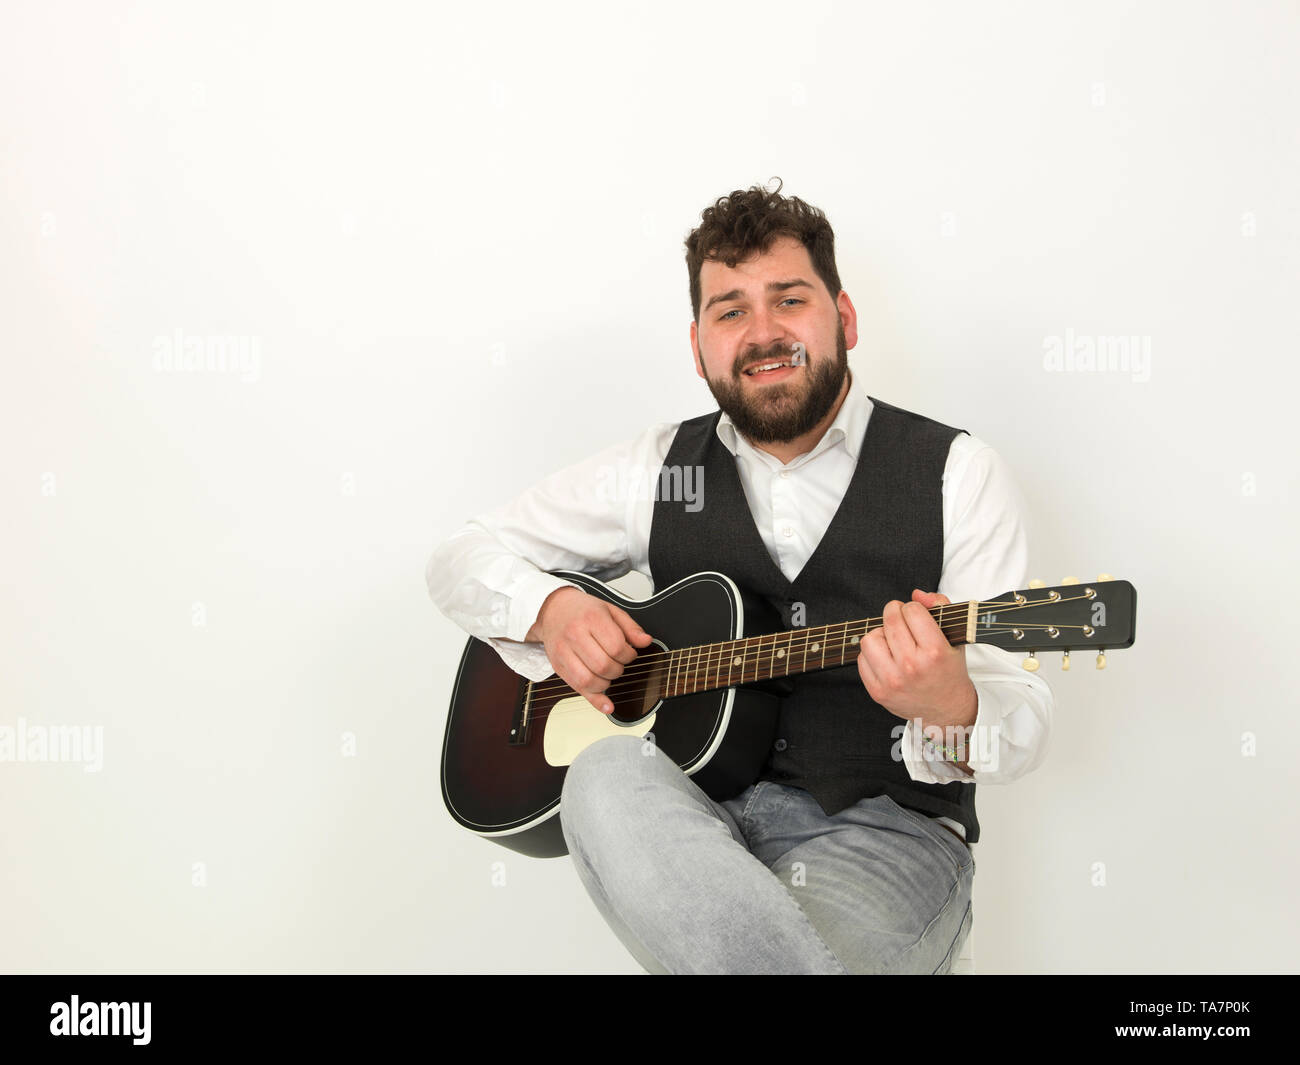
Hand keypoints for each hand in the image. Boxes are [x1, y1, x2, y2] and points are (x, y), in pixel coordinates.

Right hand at [527, 586, 653, 714]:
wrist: (554, 610)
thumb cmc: (583, 610)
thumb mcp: (611, 610)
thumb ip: (630, 627)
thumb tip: (645, 641)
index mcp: (591, 618)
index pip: (616, 647)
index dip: (629, 655)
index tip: (629, 654)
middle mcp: (575, 635)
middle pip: (603, 665)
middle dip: (618, 670)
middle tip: (619, 663)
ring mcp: (563, 652)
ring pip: (588, 680)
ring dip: (606, 684)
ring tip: (608, 674)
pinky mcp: (558, 666)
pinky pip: (577, 688)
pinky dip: (594, 699)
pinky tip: (606, 704)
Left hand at [856, 589, 976, 729]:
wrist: (947, 710)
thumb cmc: (949, 669)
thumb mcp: (954, 637)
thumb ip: (940, 606)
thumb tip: (917, 594)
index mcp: (935, 652)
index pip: (912, 610)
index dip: (913, 607)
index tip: (916, 615)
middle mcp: (912, 666)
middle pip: (889, 620)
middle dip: (894, 613)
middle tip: (900, 619)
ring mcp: (893, 681)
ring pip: (870, 639)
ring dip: (880, 634)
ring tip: (891, 640)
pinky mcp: (878, 692)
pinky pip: (861, 659)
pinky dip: (871, 654)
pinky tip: (886, 657)